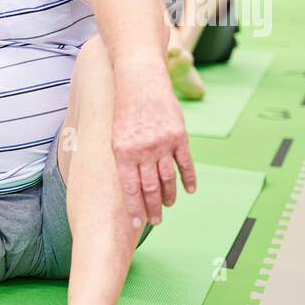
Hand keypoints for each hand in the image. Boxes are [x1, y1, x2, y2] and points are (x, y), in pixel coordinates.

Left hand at [111, 60, 195, 227]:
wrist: (140, 81)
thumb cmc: (125, 110)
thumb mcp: (115, 136)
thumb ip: (124, 160)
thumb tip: (131, 185)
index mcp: (122, 153)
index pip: (129, 188)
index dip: (134, 208)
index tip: (137, 223)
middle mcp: (142, 150)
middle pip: (149, 188)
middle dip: (152, 208)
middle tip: (156, 221)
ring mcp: (162, 144)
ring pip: (167, 179)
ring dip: (168, 196)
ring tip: (168, 206)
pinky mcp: (179, 136)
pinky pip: (185, 163)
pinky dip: (188, 179)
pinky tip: (189, 191)